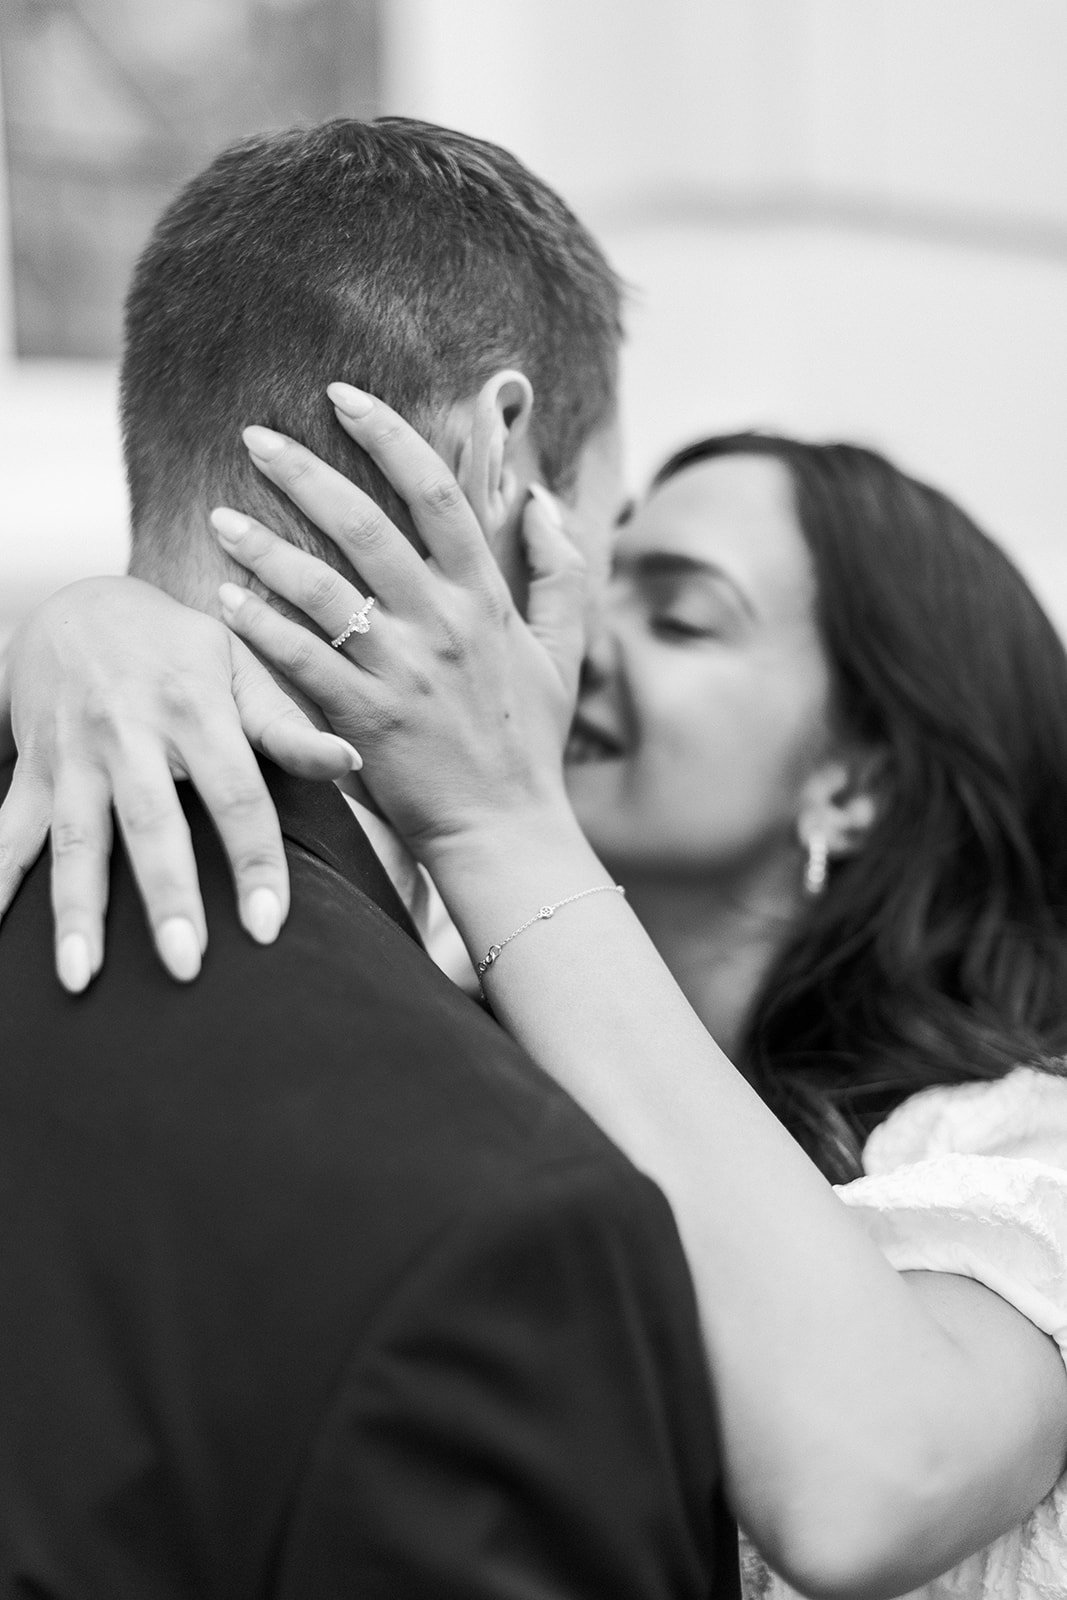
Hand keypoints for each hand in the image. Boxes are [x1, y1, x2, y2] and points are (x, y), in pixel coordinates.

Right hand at [0, 576, 360, 990]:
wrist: (75, 604)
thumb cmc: (176, 648)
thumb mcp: (236, 666)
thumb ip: (288, 725)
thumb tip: (350, 761)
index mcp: (194, 708)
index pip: (235, 794)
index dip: (255, 859)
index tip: (270, 925)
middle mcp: (129, 732)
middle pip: (150, 823)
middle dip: (166, 897)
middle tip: (186, 966)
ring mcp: (73, 754)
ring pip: (73, 839)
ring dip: (76, 911)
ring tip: (80, 977)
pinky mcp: (31, 768)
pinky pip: (6, 832)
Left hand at [211, 387, 587, 864]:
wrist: (507, 830)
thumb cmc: (530, 742)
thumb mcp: (564, 652)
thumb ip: (560, 572)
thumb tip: (546, 501)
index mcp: (485, 597)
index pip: (438, 493)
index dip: (389, 435)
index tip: (343, 397)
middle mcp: (442, 623)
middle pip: (365, 525)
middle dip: (305, 472)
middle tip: (255, 436)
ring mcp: (401, 671)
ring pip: (322, 589)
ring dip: (265, 546)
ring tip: (220, 517)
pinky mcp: (363, 719)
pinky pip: (301, 661)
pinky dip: (260, 627)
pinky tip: (225, 598)